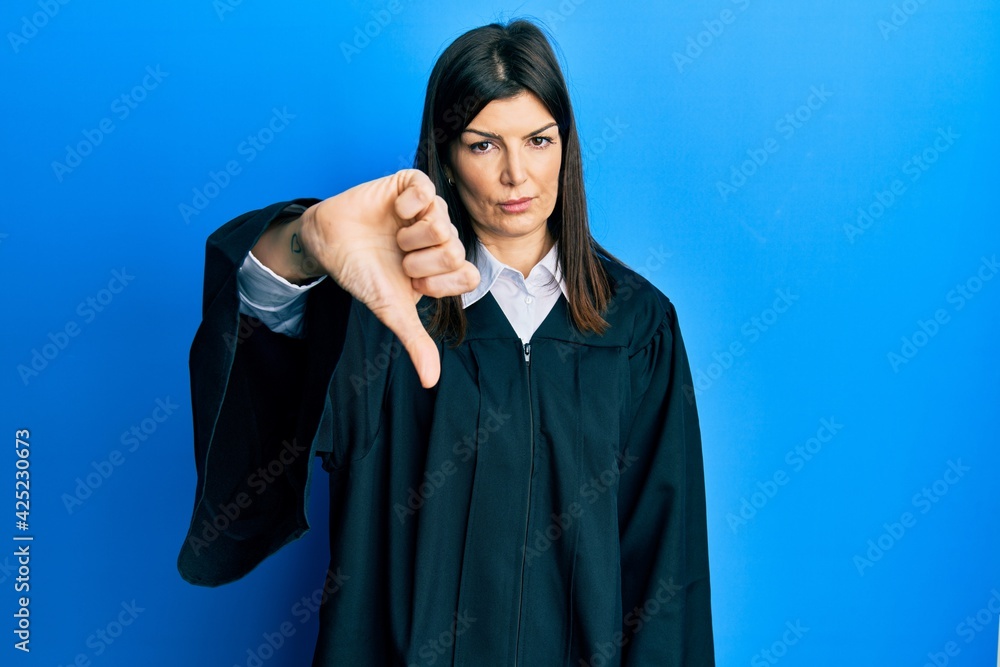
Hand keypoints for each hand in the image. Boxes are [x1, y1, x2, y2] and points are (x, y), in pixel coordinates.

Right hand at [298, 169, 479, 387]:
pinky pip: (427, 190)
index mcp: (443, 265)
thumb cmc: (363, 274)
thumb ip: (416, 342)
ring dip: (411, 237)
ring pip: (443, 222)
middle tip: (400, 260)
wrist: (328, 244)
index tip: (414, 283)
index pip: (468, 274)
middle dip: (420, 262)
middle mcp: (441, 236)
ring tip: (394, 238)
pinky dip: (408, 205)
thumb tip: (430, 382)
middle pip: (455, 250)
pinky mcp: (411, 186)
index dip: (439, 282)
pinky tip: (394, 211)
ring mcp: (427, 209)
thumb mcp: (391, 311)